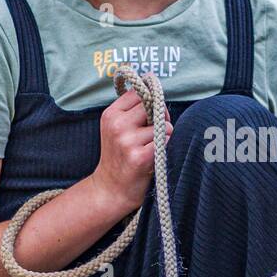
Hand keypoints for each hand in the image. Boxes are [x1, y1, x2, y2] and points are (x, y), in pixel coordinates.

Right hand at [89, 88, 172, 216]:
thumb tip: (154, 87)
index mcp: (111, 114)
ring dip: (164, 136)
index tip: (151, 113)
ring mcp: (127, 141)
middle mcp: (117, 125)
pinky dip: (165, 148)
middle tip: (155, 132)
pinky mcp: (140, 157)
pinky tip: (153, 157)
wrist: (110, 189)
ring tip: (151, 148)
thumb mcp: (116, 128)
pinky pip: (166, 141)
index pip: (139, 93)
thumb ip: (132, 110)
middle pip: (153, 105)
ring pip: (163, 125)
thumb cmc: (120, 156)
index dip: (151, 100)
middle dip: (161, 116)